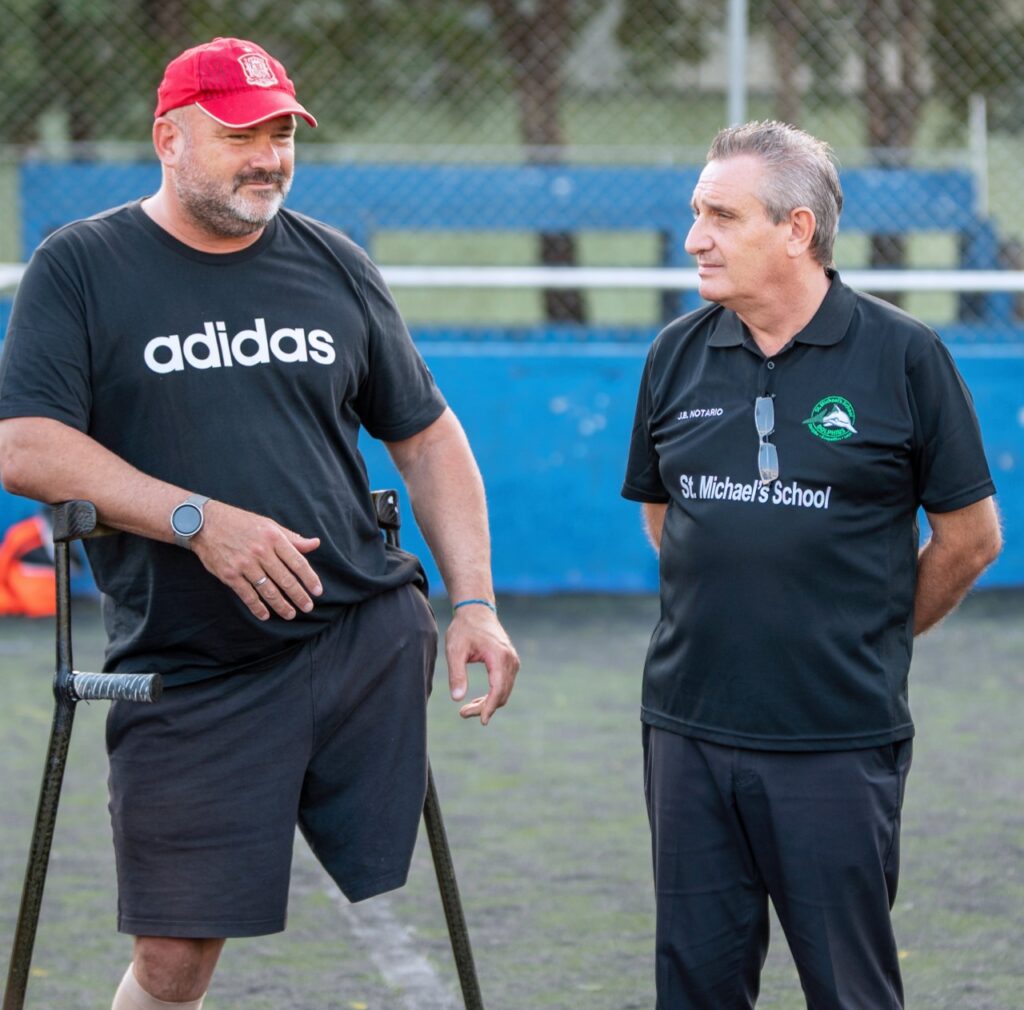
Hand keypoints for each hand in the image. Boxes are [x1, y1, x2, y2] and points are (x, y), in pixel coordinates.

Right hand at [190, 500, 321, 620]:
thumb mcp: (269, 525)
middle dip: (299, 596)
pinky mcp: (229, 574)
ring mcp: (244, 564)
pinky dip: (257, 607)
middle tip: (308, 607)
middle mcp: (261, 551)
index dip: (310, 579)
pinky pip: (247, 595)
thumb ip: (292, 538)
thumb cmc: (241, 523)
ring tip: (290, 614)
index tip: (318, 591)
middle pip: (285, 579)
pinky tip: (265, 615)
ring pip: (268, 590)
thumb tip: (315, 544)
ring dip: (281, 605)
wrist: (205, 523)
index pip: (298, 562)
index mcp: (273, 538)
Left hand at [445, 604, 518, 724]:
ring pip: (504, 691)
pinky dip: (493, 695)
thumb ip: (456, 674)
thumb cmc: (464, 629)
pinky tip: (478, 700)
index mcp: (499, 657)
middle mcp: (510, 660)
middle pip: (502, 693)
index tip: (481, 721)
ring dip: (488, 703)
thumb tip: (457, 699)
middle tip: (462, 713)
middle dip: (485, 708)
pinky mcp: (510, 663)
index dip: (489, 707)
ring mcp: (513, 661)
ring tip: (467, 709)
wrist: (477, 611)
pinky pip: (504, 684)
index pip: (497, 689)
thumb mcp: (455, 650)